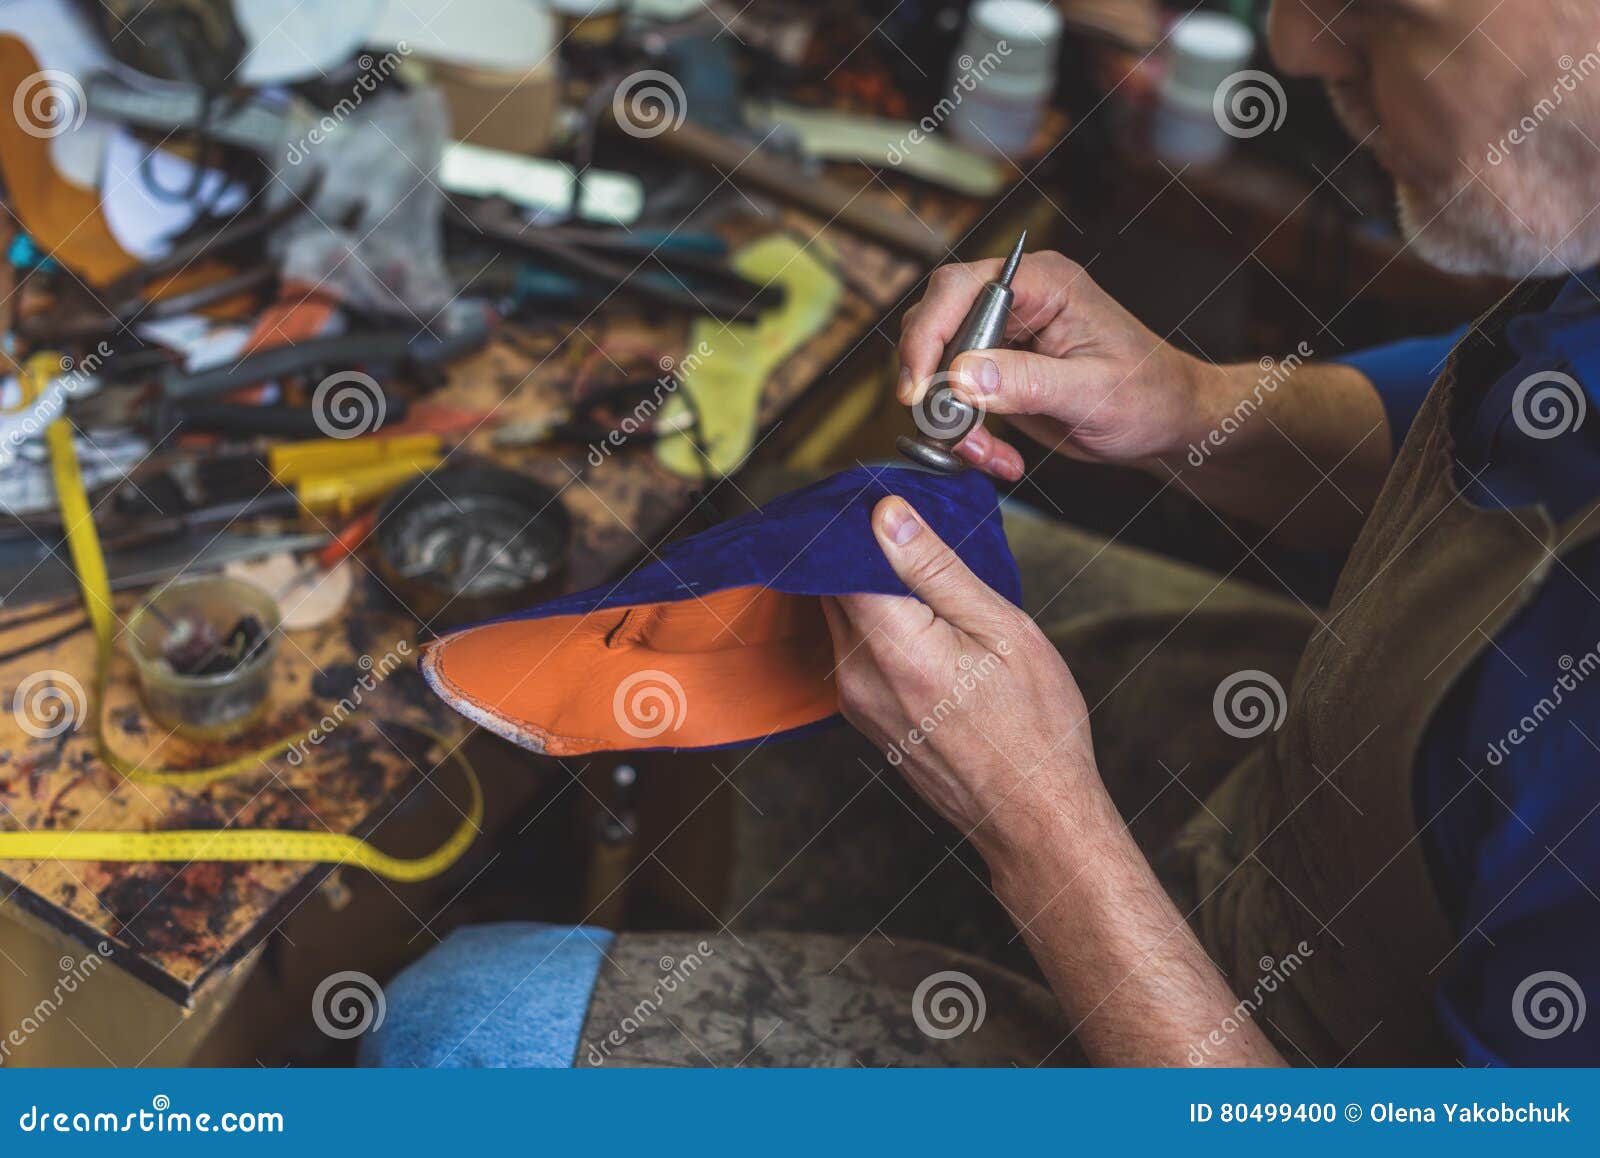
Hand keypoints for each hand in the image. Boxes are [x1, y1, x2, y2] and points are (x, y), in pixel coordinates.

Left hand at [821, 496, 1106, 859]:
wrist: (1033, 816)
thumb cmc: (1034, 727)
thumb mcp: (1000, 629)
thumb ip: (936, 568)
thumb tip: (886, 513)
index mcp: (890, 645)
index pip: (838, 556)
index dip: (857, 517)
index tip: (888, 496)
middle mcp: (856, 674)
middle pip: (832, 582)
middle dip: (863, 547)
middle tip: (912, 522)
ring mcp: (854, 698)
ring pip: (840, 613)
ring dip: (870, 584)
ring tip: (926, 570)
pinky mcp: (862, 713)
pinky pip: (852, 646)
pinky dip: (875, 619)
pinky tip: (921, 616)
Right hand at [898, 251, 1219, 480]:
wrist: (1167, 422)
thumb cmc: (1148, 396)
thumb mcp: (1091, 392)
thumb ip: (1026, 382)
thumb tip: (961, 376)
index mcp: (1043, 284)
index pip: (959, 289)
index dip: (928, 335)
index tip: (919, 389)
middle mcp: (1017, 301)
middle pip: (937, 323)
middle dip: (934, 384)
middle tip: (950, 431)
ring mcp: (1004, 336)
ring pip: (939, 365)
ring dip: (951, 418)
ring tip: (987, 453)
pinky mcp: (997, 371)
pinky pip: (956, 397)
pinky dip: (967, 433)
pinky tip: (1000, 457)